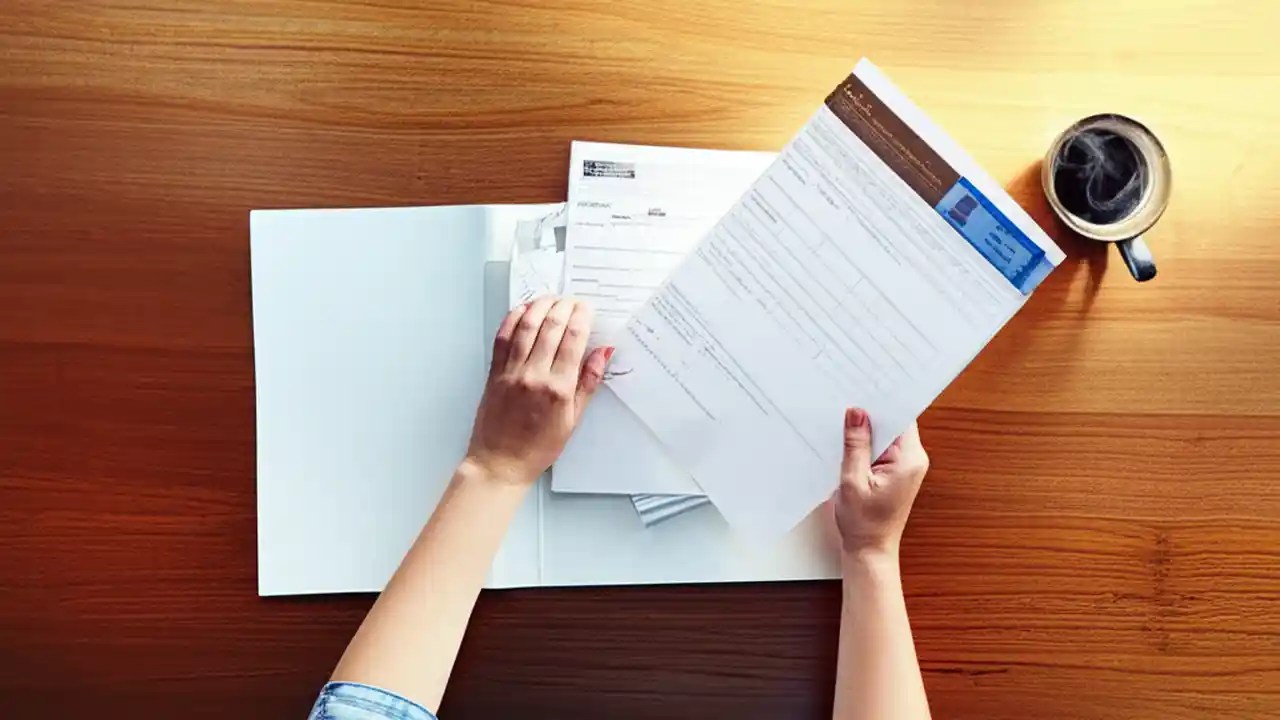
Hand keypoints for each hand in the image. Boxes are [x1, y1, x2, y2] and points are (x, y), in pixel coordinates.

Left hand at [464, 296, 611, 484]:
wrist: (501, 463)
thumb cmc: (538, 448)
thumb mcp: (574, 420)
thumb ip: (588, 382)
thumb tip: (603, 352)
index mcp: (559, 388)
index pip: (574, 339)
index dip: (582, 317)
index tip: (587, 309)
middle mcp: (535, 375)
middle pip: (552, 326)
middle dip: (564, 307)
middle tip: (572, 301)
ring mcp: (512, 372)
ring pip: (527, 325)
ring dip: (540, 306)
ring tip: (551, 299)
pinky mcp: (494, 373)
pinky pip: (503, 337)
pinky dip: (513, 319)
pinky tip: (523, 310)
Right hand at [833, 408, 928, 555]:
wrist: (870, 549)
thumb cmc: (863, 523)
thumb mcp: (853, 480)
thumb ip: (855, 445)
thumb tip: (856, 413)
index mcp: (910, 460)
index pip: (901, 417)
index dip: (883, 401)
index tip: (864, 388)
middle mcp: (914, 460)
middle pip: (894, 423)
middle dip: (871, 414)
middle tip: (846, 402)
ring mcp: (906, 465)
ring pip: (887, 434)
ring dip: (867, 430)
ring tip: (843, 424)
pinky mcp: (896, 470)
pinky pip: (883, 447)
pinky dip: (867, 443)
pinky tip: (849, 444)